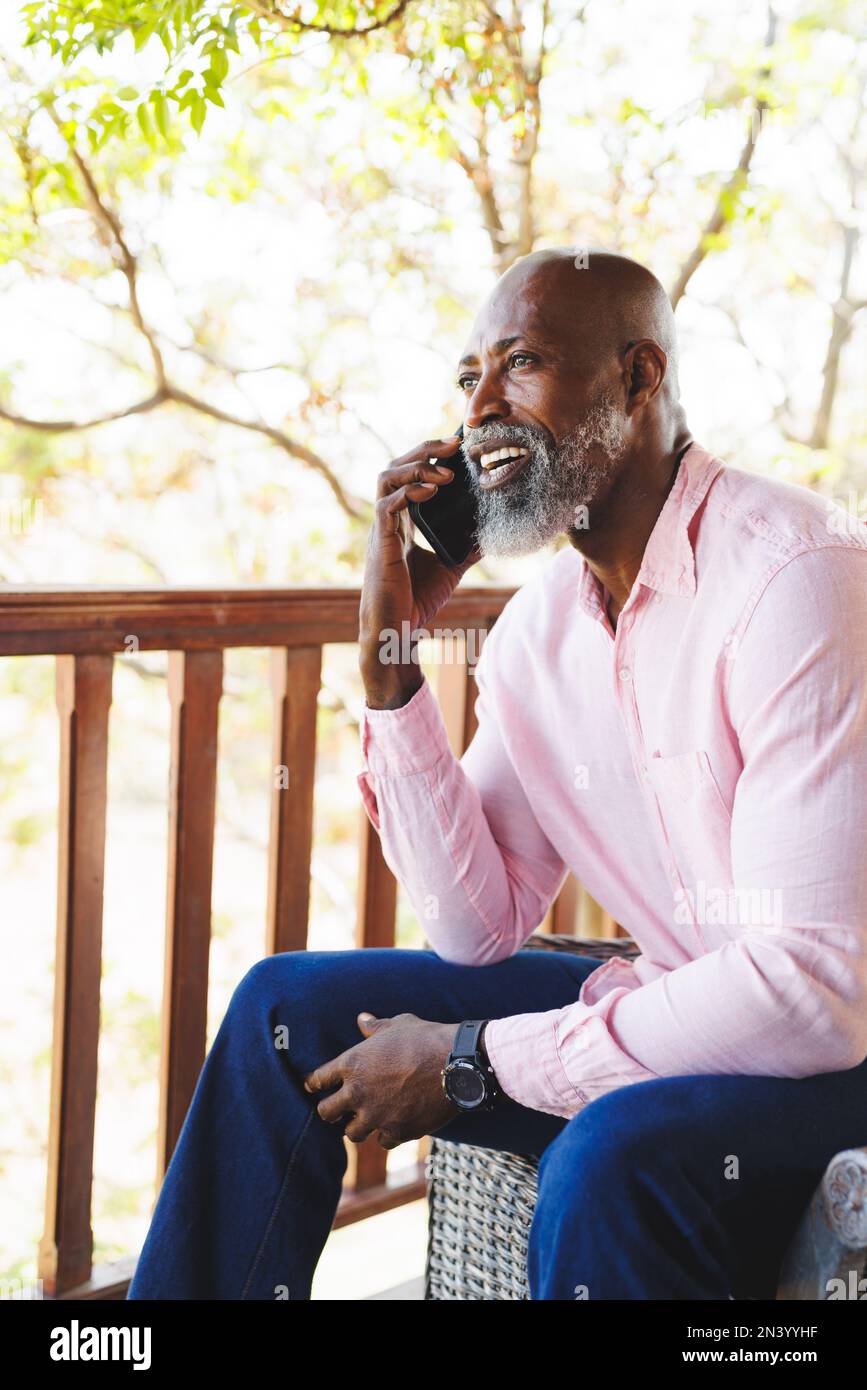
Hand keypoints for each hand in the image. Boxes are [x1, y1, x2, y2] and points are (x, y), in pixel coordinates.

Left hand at [302, 1013, 459, 1148]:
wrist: (456, 1065)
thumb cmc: (425, 1039)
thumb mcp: (398, 1025)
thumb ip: (375, 1026)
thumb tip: (362, 1018)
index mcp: (352, 1063)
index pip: (318, 1079)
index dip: (314, 1083)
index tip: (314, 1086)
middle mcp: (358, 1093)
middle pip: (326, 1112)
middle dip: (330, 1111)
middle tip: (335, 1109)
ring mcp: (376, 1115)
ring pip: (351, 1134)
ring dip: (357, 1126)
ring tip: (364, 1121)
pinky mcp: (397, 1132)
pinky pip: (382, 1141)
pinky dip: (385, 1135)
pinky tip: (392, 1127)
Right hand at [359, 434, 481, 708]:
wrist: (396, 630)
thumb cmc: (416, 601)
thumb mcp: (451, 567)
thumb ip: (468, 547)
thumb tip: (496, 531)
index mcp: (401, 521)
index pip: (409, 476)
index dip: (428, 456)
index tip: (455, 446)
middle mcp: (388, 519)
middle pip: (396, 467)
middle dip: (423, 450)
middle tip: (453, 444)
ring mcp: (382, 529)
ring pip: (386, 478)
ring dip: (416, 466)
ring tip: (446, 469)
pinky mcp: (382, 543)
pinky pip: (387, 506)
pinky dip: (409, 492)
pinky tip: (432, 490)